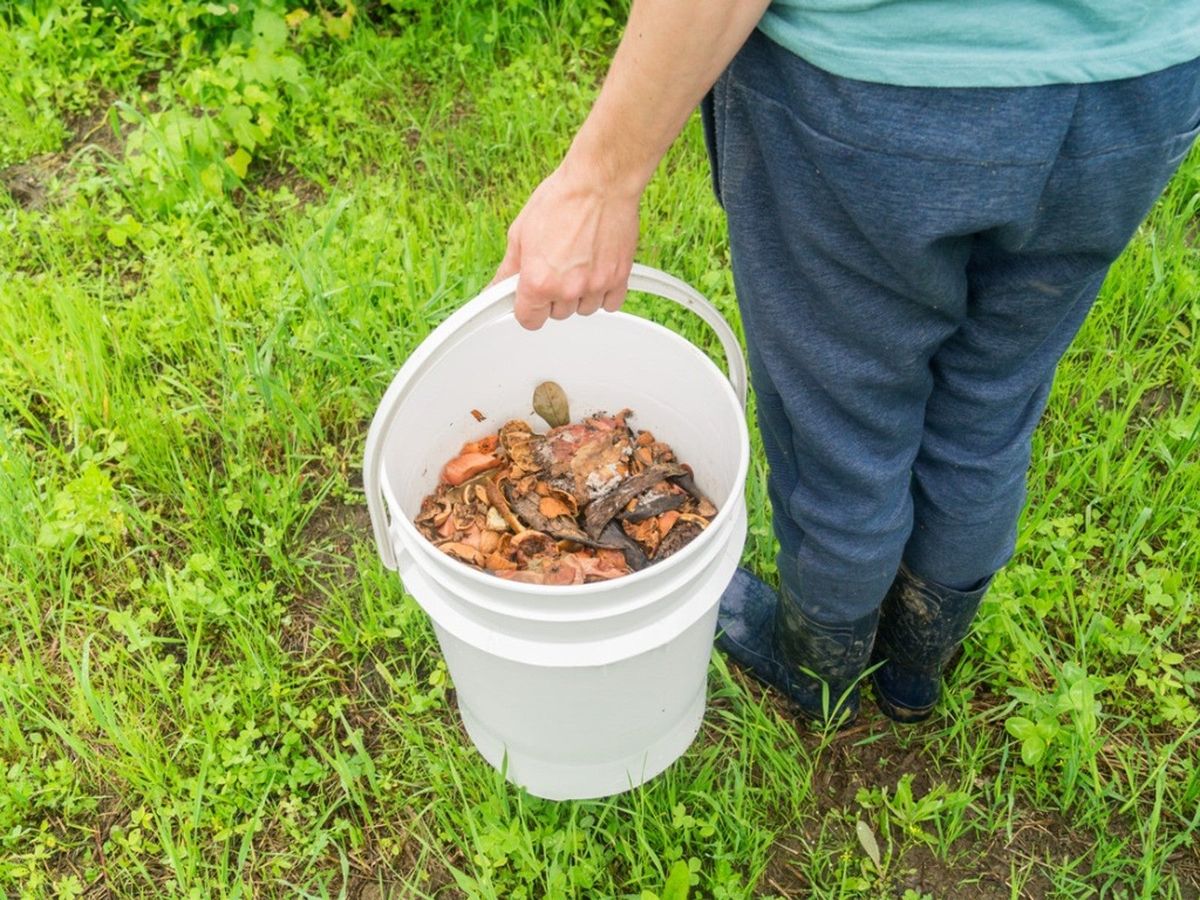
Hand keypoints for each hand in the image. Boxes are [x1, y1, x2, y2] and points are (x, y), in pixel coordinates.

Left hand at [491, 157, 639, 329]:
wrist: (600, 183)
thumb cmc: (561, 200)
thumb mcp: (520, 233)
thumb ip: (508, 269)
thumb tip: (496, 289)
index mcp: (537, 281)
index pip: (528, 320)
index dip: (527, 308)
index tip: (530, 298)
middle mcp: (567, 289)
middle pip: (557, 314)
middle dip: (553, 295)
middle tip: (556, 265)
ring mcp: (595, 286)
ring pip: (583, 308)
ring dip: (579, 294)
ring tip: (578, 261)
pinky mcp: (618, 278)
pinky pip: (609, 303)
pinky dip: (603, 292)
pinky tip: (596, 270)